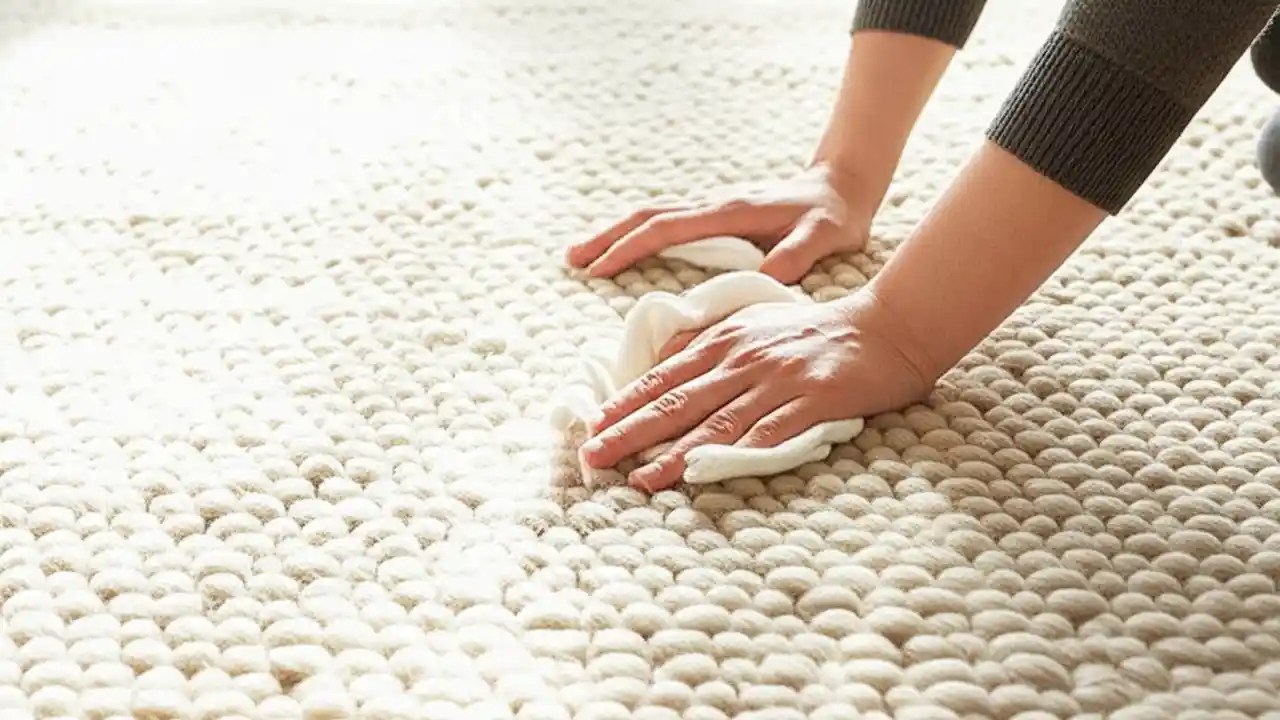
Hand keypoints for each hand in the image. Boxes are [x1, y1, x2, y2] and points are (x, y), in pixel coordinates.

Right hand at [565, 164, 870, 283]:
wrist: (843, 185)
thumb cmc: (834, 216)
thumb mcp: (824, 237)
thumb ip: (797, 257)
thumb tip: (764, 281)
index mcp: (730, 213)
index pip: (667, 227)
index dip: (631, 247)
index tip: (600, 268)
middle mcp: (714, 205)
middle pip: (647, 216)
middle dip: (608, 236)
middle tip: (571, 259)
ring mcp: (712, 207)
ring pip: (653, 216)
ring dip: (616, 233)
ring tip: (583, 255)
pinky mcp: (716, 215)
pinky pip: (666, 222)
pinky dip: (637, 234)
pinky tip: (623, 249)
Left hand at [578, 291, 932, 490]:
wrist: (887, 326)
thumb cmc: (818, 330)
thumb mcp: (757, 321)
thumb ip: (714, 340)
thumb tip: (667, 357)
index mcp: (728, 338)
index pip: (666, 373)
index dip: (627, 401)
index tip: (595, 424)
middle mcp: (746, 358)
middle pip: (679, 400)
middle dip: (632, 430)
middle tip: (594, 455)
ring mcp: (779, 381)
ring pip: (716, 423)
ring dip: (674, 454)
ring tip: (640, 479)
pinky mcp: (813, 402)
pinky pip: (770, 434)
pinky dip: (736, 456)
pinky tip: (710, 477)